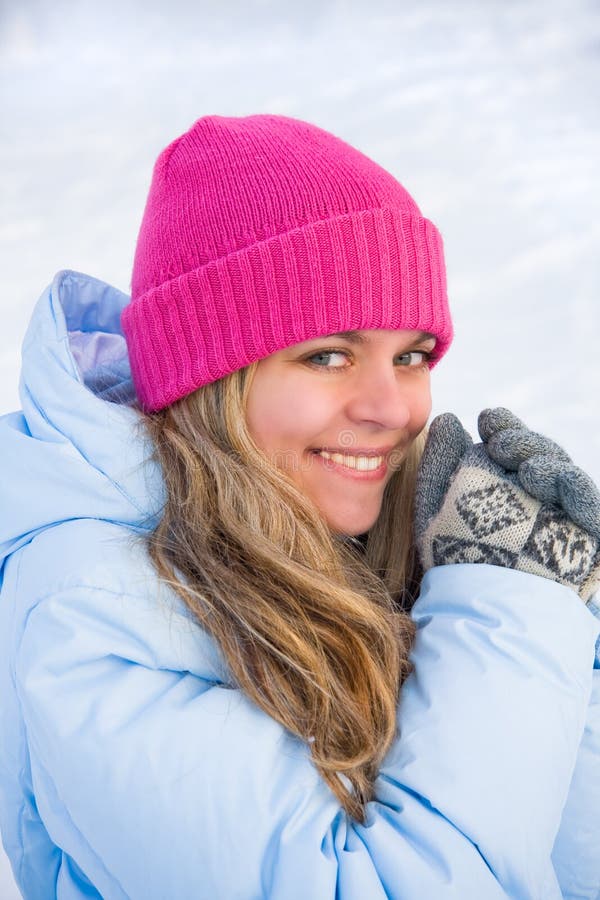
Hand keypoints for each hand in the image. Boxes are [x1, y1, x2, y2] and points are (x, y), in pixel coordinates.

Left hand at [414, 408, 599, 601]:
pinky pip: (582, 497)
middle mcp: (537, 499)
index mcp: (505, 490)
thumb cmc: (456, 559)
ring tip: (512, 454)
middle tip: (498, 435)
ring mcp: (562, 514)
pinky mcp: (586, 532)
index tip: (487, 418)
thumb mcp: (437, 507)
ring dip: (537, 455)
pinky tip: (537, 475)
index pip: (512, 449)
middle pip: (538, 454)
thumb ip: (442, 463)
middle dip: (519, 439)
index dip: (504, 428)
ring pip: (560, 469)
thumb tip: (448, 419)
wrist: (485, 606)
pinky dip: (564, 482)